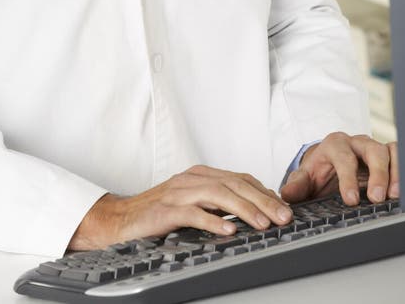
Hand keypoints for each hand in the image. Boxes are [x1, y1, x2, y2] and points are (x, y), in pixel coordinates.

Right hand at [68, 164, 293, 250]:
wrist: (120, 219)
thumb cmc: (158, 213)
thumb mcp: (193, 204)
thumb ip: (217, 203)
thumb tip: (252, 212)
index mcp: (200, 175)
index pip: (240, 178)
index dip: (264, 192)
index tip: (283, 207)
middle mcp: (192, 179)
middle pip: (234, 184)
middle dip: (262, 200)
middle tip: (283, 216)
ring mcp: (178, 193)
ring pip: (218, 195)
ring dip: (244, 209)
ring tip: (263, 223)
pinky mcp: (166, 210)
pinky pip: (193, 214)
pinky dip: (213, 221)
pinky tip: (228, 230)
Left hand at [280, 132, 398, 205]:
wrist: (328, 165)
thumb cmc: (319, 170)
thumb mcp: (305, 177)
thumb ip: (297, 185)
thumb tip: (287, 195)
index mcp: (333, 144)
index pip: (343, 157)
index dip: (348, 178)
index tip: (351, 199)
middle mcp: (355, 143)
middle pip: (371, 150)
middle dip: (376, 173)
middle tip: (376, 198)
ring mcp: (372, 148)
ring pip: (388, 151)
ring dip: (394, 173)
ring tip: (394, 196)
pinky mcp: (386, 156)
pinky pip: (398, 156)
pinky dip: (402, 170)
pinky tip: (401, 191)